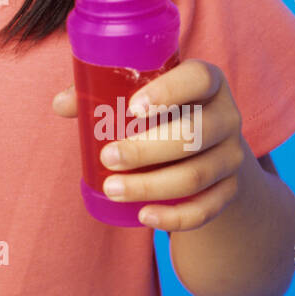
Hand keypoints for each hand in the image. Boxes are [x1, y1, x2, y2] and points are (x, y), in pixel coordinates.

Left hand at [52, 60, 248, 230]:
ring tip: (112, 188)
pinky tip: (144, 216)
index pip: (198, 78)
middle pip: (193, 134)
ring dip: (151, 185)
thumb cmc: (164, 112)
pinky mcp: (229, 190)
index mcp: (207, 82)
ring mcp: (232, 156)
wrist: (209, 148)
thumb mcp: (142, 94)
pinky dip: (175, 217)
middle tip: (108, 157)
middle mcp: (227, 116)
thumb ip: (103, 91)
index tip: (133, 108)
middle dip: (147, 149)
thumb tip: (62, 104)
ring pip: (195, 175)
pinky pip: (206, 209)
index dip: (169, 91)